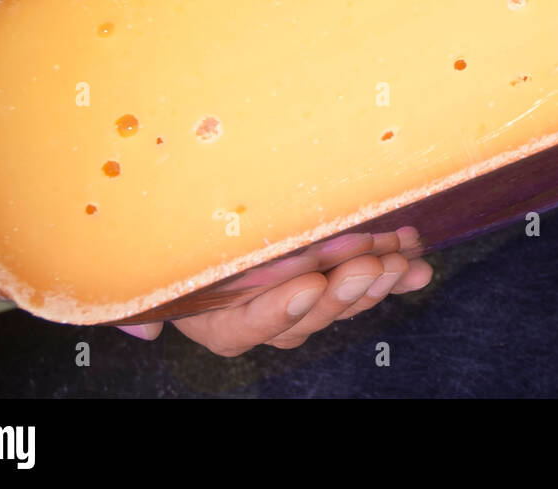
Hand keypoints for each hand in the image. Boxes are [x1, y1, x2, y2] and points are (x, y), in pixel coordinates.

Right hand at [117, 226, 432, 356]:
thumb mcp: (148, 267)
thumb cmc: (170, 242)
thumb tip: (140, 336)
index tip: (308, 284)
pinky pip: (367, 283)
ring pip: (345, 300)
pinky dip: (393, 270)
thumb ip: (142, 303)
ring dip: (378, 278)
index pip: (249, 326)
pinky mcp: (335, 280)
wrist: (198, 220)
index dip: (280, 308)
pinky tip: (417, 259)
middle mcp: (265, 318)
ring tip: (404, 257)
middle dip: (345, 289)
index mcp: (217, 320)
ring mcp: (304, 300)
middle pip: (308, 314)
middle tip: (372, 263)